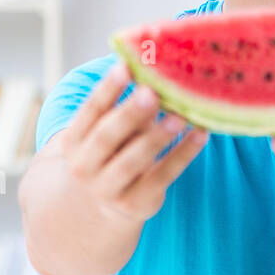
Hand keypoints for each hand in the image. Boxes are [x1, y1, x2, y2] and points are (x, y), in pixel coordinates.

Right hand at [61, 61, 208, 222]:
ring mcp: (108, 189)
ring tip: (179, 117)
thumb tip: (156, 73)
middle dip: (129, 114)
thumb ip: (126, 110)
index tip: (125, 66)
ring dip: (157, 138)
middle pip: (106, 137)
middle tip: (152, 93)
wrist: (95, 208)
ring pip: (132, 162)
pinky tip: (200, 135)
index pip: (90, 111)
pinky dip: (182, 155)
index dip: (107, 89)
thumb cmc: (108, 155)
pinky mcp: (136, 203)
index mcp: (73, 141)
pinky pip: (162, 176)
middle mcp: (84, 166)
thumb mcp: (106, 133)